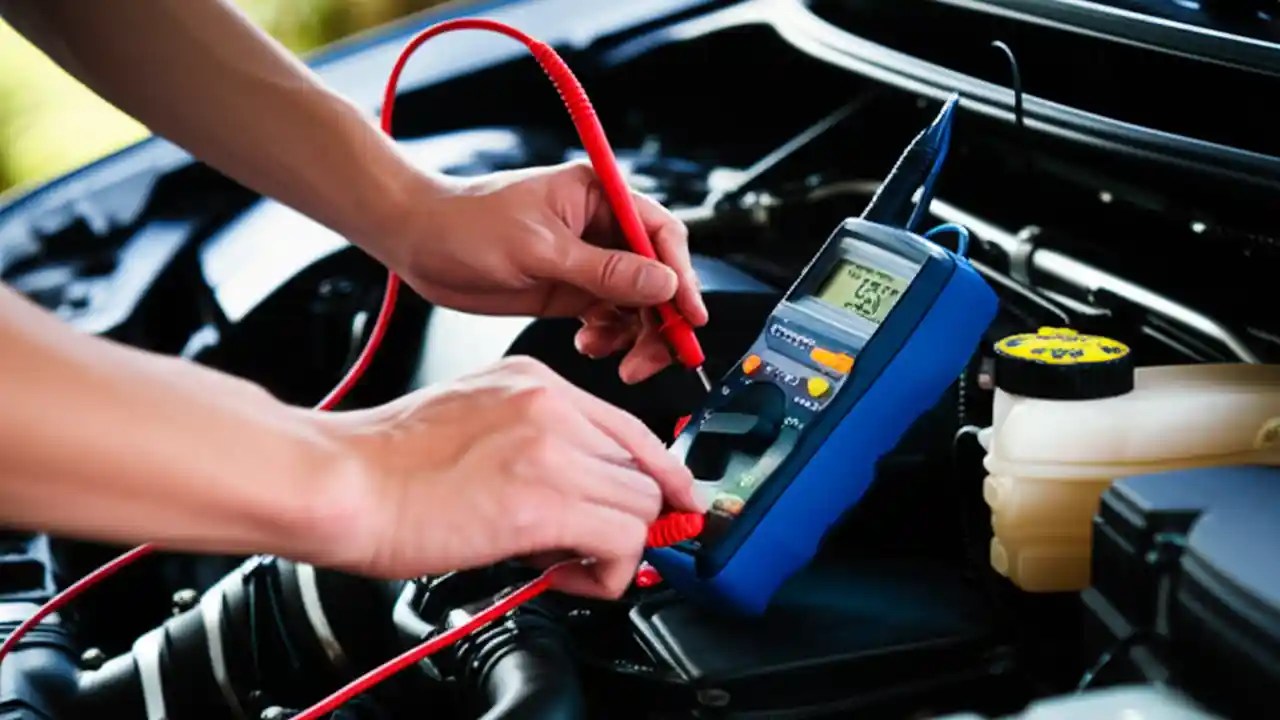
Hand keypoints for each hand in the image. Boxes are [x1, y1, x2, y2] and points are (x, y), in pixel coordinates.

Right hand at [314, 356, 701, 598]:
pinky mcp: (543, 501)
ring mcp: (551, 449)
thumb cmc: (385, 464)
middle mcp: (552, 405)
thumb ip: (532, 442)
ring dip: (613, 550)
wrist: (339, 481)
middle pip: (644, 470)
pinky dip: (604, 573)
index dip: (661, 476)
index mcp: (534, 383)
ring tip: (560, 565)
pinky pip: (622, 541)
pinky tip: (558, 576)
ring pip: (642, 506)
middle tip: (582, 550)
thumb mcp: (472, 420)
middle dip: (627, 519)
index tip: (671, 505)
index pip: (631, 429)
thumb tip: (571, 494)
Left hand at [367, 161, 707, 384]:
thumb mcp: (540, 249)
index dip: (682, 274)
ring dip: (636, 335)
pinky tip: (589, 345)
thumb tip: (663, 284)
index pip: (660, 233)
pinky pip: (609, 318)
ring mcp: (587, 262)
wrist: (418, 242)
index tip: (688, 312)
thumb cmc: (467, 224)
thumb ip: (605, 271)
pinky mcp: (570, 291)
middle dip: (661, 317)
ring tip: (619, 361)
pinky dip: (609, 337)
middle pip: (656, 275)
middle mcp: (599, 228)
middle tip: (656, 356)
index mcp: (598, 196)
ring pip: (636, 303)